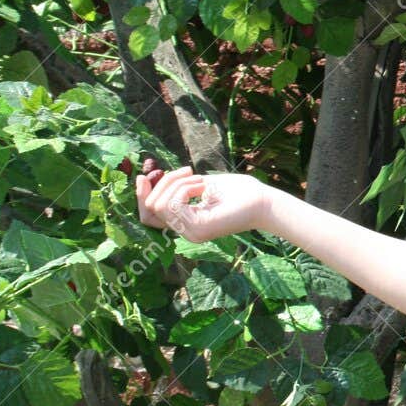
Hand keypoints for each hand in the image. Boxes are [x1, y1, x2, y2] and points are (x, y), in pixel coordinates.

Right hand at [136, 166, 272, 242]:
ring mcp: (191, 233)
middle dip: (161, 184)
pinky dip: (184, 188)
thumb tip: (147, 178)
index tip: (144, 175)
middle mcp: (185, 232)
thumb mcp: (201, 185)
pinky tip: (203, 186)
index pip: (149, 216)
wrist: (263, 201)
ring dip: (177, 184)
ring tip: (200, 180)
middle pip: (149, 210)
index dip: (141, 196)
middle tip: (187, 171)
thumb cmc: (238, 192)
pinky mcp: (199, 229)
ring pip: (159, 205)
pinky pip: (173, 205)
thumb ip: (177, 187)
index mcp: (185, 222)